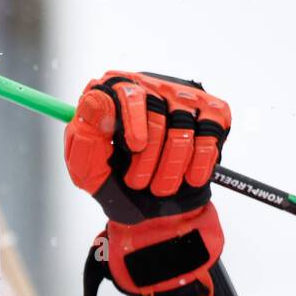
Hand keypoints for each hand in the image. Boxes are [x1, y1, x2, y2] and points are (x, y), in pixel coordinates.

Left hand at [65, 71, 231, 295]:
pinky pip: (210, 134)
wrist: (149, 208)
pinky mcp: (212, 114)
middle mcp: (150, 87)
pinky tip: (188, 179)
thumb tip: (97, 103)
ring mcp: (182, 98)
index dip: (133, 119)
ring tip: (160, 187)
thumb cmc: (115, 181)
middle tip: (138, 184)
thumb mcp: (86, 168)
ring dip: (171, 166)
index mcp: (114, 94)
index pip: (127, 92)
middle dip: (149, 157)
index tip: (135, 146)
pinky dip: (198, 164)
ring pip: (183, 125)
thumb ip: (83, 137)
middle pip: (157, 110)